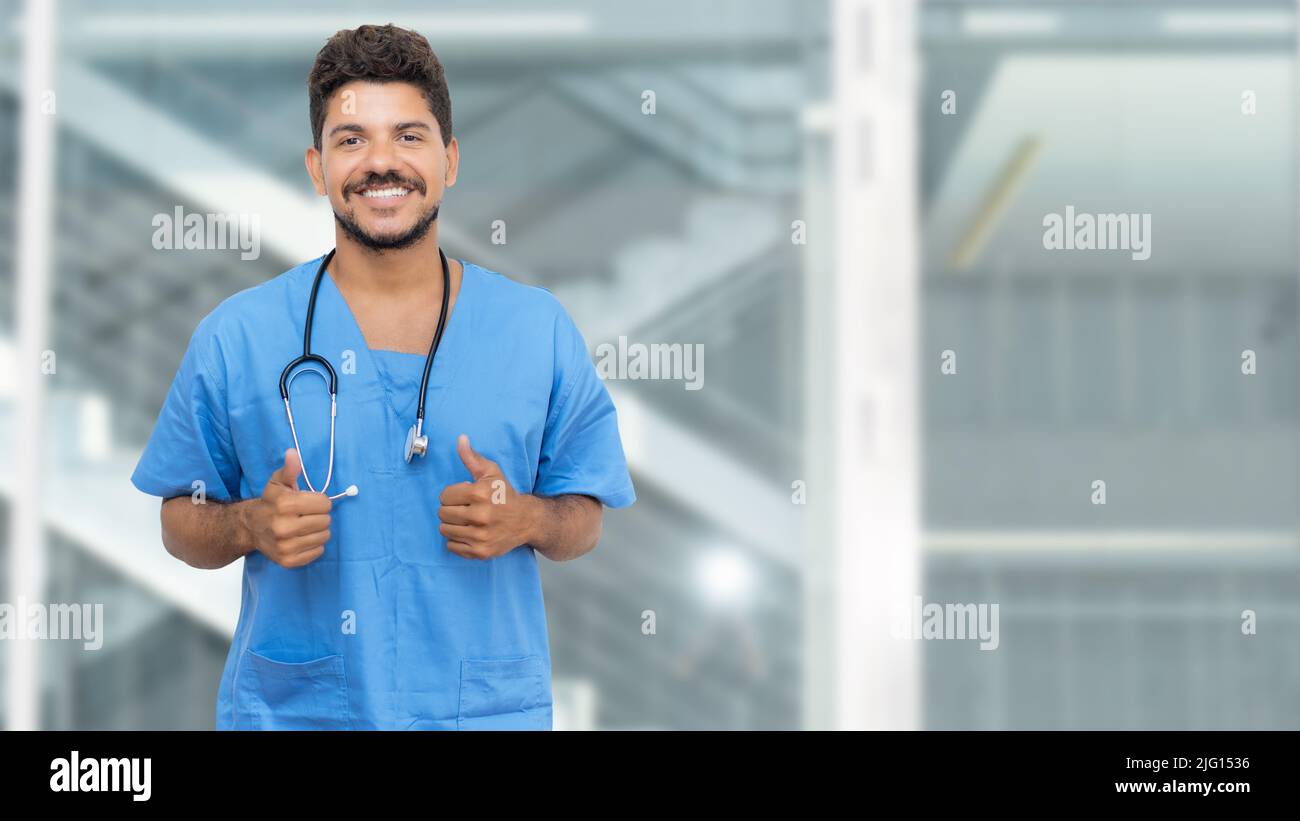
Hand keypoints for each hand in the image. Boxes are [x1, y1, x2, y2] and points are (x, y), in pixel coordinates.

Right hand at [243, 448, 332, 567]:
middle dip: (319, 516)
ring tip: (304, 527)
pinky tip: (302, 539)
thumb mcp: (278, 482)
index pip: (325, 503)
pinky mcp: (288, 561)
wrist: (249, 527)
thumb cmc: (270, 502)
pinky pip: (318, 552)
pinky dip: (314, 545)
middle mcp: (283, 527)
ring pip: (324, 537)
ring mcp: (285, 546)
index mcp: (284, 504)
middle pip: (326, 521)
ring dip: (318, 531)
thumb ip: (289, 469)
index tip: (310, 502)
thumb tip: (293, 454)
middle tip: (307, 515)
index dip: (319, 501)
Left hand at [438, 434, 537, 559]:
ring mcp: (480, 536)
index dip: (452, 494)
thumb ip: (472, 457)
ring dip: (452, 525)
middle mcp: (480, 516)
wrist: (526, 520)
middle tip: (464, 508)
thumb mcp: (492, 473)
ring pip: (445, 530)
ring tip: (466, 521)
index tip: (463, 496)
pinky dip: (457, 540)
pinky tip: (469, 533)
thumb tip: (460, 439)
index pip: (444, 496)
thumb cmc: (505, 494)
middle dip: (450, 509)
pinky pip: (452, 546)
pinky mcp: (480, 552)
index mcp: (480, 494)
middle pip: (442, 514)